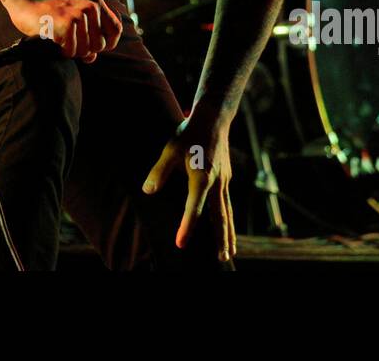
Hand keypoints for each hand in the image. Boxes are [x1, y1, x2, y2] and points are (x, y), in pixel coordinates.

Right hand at [6, 0, 123, 63]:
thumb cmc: (51, 11)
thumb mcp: (75, 17)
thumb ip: (89, 35)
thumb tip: (92, 57)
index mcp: (96, 3)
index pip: (116, 30)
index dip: (108, 43)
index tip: (93, 46)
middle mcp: (91, 7)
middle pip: (100, 45)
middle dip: (86, 49)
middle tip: (70, 40)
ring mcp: (78, 15)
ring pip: (85, 51)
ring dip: (72, 51)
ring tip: (61, 38)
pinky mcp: (65, 25)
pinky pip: (70, 51)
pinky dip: (62, 50)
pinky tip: (54, 38)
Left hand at [143, 110, 235, 261]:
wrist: (214, 117)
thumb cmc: (190, 132)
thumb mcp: (171, 149)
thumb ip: (159, 171)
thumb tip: (148, 191)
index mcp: (202, 177)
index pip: (193, 208)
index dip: (186, 227)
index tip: (181, 244)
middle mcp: (217, 182)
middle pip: (219, 216)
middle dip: (220, 240)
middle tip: (221, 260)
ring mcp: (225, 180)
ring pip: (228, 212)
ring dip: (229, 234)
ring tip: (229, 253)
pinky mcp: (227, 177)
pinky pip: (228, 203)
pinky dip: (229, 219)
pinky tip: (227, 228)